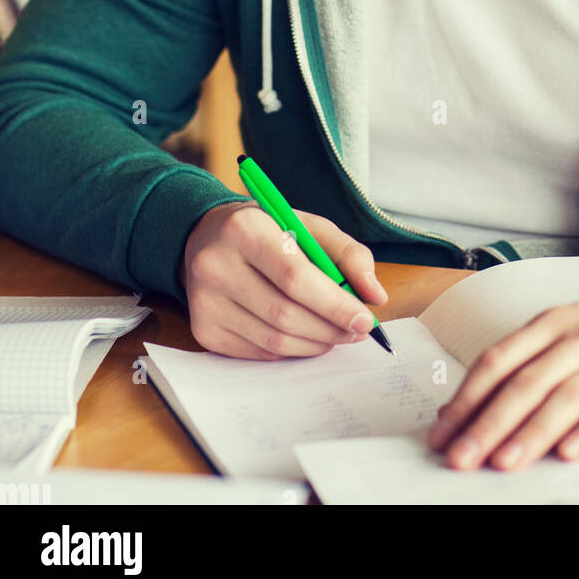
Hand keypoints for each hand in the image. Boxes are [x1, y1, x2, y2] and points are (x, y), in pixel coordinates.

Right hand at [180, 202, 387, 358]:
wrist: (206, 237)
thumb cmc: (267, 230)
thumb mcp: (308, 225)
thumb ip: (348, 254)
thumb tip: (375, 295)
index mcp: (245, 228)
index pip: (295, 277)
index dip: (335, 304)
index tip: (366, 319)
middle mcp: (216, 265)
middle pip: (285, 314)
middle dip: (330, 329)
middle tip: (358, 331)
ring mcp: (205, 301)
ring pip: (273, 341)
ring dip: (315, 344)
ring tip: (337, 334)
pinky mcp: (203, 328)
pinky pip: (259, 353)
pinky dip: (291, 350)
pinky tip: (307, 337)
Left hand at [428, 275, 578, 470]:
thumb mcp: (571, 329)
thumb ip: (527, 362)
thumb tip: (470, 404)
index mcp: (553, 323)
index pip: (499, 360)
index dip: (468, 398)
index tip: (443, 432)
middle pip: (526, 382)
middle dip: (488, 423)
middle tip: (461, 457)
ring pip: (566, 396)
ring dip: (531, 431)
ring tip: (503, 461)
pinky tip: (570, 452)